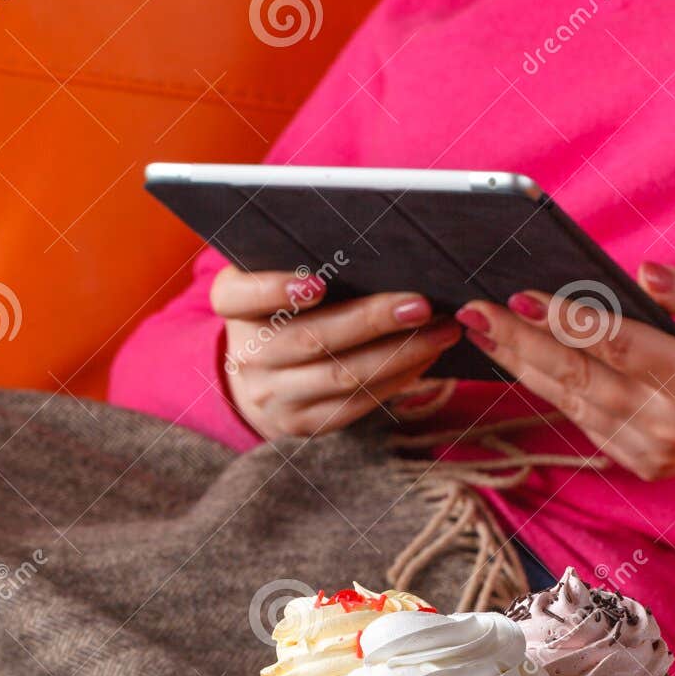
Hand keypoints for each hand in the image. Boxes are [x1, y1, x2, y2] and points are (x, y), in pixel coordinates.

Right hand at [213, 268, 461, 439]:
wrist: (262, 375)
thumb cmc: (286, 305)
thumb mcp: (278, 276)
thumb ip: (307, 259)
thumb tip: (385, 252)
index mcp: (233, 304)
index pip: (239, 295)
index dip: (274, 290)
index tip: (317, 283)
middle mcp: (245, 352)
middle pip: (310, 339)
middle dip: (371, 321)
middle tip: (420, 304)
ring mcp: (271, 394)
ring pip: (341, 375)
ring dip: (400, 353)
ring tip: (441, 330)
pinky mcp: (301, 423)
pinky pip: (355, 404)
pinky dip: (397, 378)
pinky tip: (426, 357)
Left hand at [455, 261, 674, 487]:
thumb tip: (644, 272)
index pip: (615, 347)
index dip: (563, 321)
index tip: (519, 296)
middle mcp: (671, 424)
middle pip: (578, 380)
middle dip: (520, 343)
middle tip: (473, 313)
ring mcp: (656, 451)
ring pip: (573, 406)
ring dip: (524, 369)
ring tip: (484, 334)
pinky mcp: (648, 465)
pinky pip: (588, 426)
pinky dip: (554, 396)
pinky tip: (523, 366)